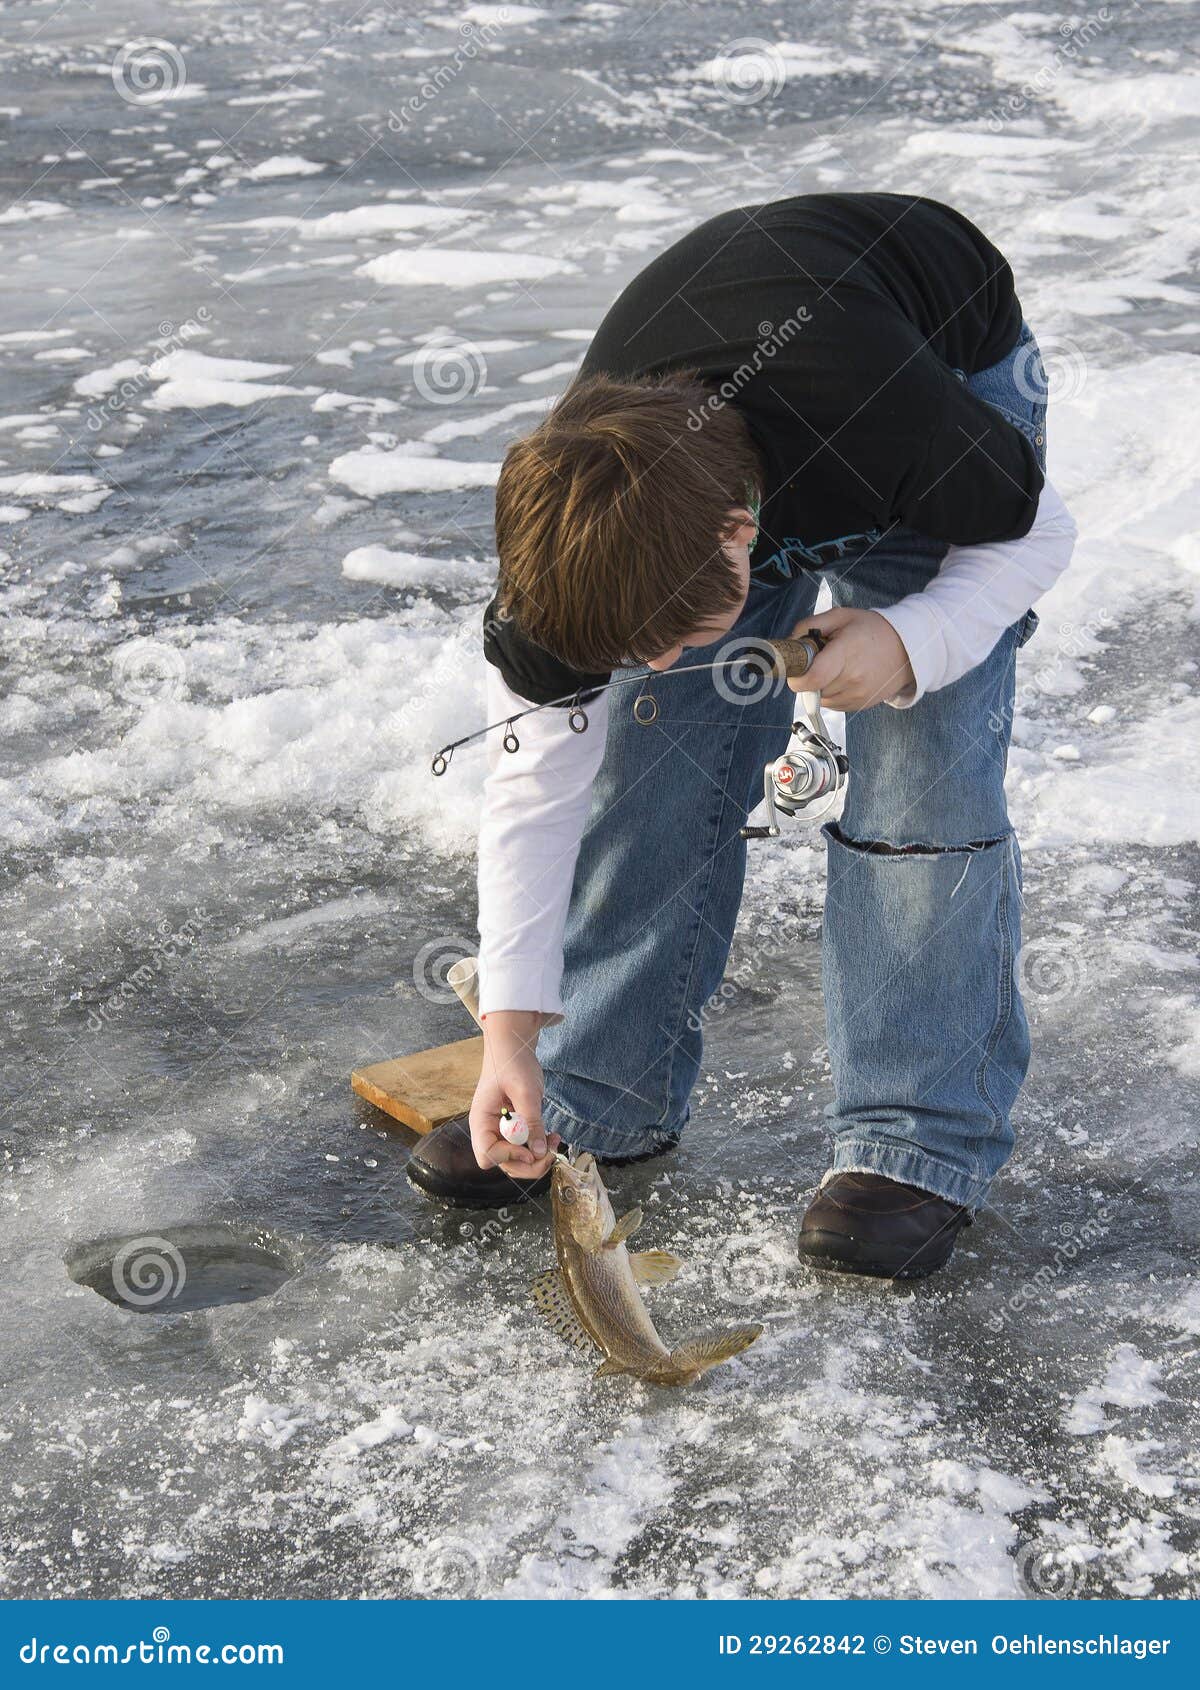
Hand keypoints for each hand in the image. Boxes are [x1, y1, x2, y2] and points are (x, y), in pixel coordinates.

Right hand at [469, 1010, 559, 1178]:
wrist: (513, 1048)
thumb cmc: (512, 1062)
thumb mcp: (525, 1091)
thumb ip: (531, 1121)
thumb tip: (539, 1152)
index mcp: (481, 1120)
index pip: (487, 1154)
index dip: (509, 1157)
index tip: (530, 1149)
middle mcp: (488, 1130)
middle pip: (503, 1164)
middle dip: (528, 1164)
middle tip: (549, 1153)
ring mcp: (501, 1131)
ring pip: (516, 1160)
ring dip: (536, 1157)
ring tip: (554, 1140)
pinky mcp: (515, 1129)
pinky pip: (525, 1148)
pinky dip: (539, 1147)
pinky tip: (551, 1135)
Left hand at [792, 607, 914, 710]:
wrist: (907, 648)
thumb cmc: (872, 629)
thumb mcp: (841, 616)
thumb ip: (809, 625)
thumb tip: (789, 643)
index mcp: (846, 653)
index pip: (812, 678)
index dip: (797, 677)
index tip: (796, 668)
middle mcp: (853, 678)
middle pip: (813, 689)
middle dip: (809, 676)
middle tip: (820, 660)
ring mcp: (858, 694)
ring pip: (822, 699)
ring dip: (820, 686)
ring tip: (835, 667)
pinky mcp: (861, 705)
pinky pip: (833, 704)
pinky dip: (832, 693)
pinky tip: (844, 677)